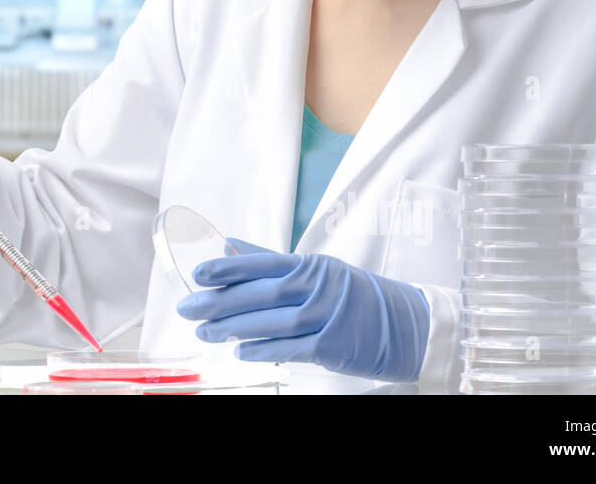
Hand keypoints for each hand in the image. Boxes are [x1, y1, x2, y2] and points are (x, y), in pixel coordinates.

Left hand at [175, 239, 429, 381]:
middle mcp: (318, 287)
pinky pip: (291, 348)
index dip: (228, 268)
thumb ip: (272, 261)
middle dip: (220, 302)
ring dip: (234, 328)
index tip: (198, 274)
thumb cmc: (354, 295)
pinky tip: (240, 352)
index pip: (262, 263)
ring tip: (205, 332)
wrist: (407, 323)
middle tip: (188, 310)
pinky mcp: (333, 346)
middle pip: (261, 294)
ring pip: (272, 322)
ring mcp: (327, 317)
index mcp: (311, 265)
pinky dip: (263, 350)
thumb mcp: (318, 270)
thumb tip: (229, 244)